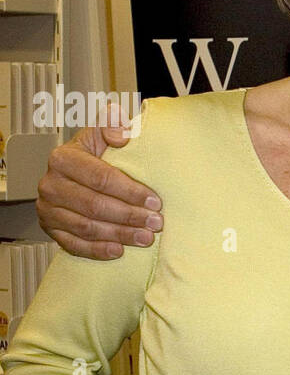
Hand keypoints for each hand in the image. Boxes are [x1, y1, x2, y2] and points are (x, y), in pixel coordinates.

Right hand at [37, 115, 162, 259]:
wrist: (76, 173)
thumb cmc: (95, 154)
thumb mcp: (103, 133)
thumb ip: (113, 123)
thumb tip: (122, 134)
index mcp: (63, 158)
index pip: (101, 178)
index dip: (130, 191)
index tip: (155, 200)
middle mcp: (50, 184)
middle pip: (95, 205)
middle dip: (129, 216)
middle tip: (156, 223)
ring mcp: (48, 209)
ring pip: (86, 227)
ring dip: (119, 235)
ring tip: (145, 237)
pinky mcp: (50, 228)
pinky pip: (73, 244)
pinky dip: (97, 250)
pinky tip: (119, 250)